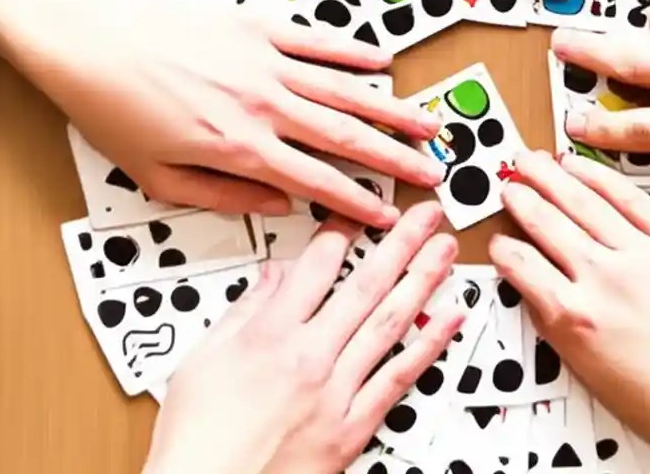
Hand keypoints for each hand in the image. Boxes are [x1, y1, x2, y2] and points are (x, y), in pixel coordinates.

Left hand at [30, 0, 442, 228]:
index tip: (389, 217)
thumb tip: (280, 208)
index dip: (360, 204)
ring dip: (392, 108)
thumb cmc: (111, 110)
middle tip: (435, 171)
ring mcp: (264, 61)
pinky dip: (353, 52)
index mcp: (240, 147)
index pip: (319, 182)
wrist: (82, 40)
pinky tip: (383, 61)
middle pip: (348, 137)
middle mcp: (263, 104)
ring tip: (429, 122)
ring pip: (346, 89)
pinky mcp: (256, 26)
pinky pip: (318, 41)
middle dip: (397, 158)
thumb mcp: (158, 177)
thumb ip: (225, 197)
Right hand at [143, 203, 462, 473]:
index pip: (317, 265)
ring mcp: (337, 391)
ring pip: (390, 322)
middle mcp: (310, 357)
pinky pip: (399, 376)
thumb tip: (272, 277)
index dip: (343, 230)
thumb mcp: (201, 359)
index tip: (361, 210)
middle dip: (401, 243)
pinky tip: (450, 317)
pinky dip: (429, 344)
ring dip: (423, 280)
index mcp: (270, 335)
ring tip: (444, 250)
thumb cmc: (199, 438)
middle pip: (366, 285)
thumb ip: (244, 312)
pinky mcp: (354, 425)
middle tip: (426, 215)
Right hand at [490, 150, 649, 461]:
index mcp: (575, 317)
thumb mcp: (587, 370)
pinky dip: (602, 177)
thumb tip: (535, 290)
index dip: (503, 248)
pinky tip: (581, 166)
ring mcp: (643, 255)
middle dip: (521, 198)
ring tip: (532, 161)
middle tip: (507, 182)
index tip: (499, 240)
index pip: (521, 265)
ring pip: (584, 202)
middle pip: (548, 223)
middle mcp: (605, 279)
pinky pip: (631, 199)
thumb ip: (556, 323)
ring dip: (552, 176)